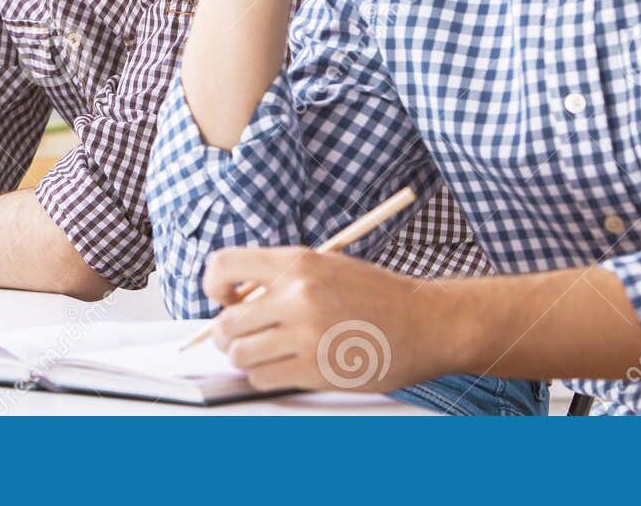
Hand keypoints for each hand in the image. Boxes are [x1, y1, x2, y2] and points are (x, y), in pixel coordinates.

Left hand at [203, 247, 456, 392]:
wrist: (426, 322)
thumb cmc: (379, 295)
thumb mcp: (328, 266)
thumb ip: (283, 279)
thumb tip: (237, 302)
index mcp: (297, 262)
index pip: (223, 266)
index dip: (214, 286)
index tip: (225, 299)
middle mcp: (296, 295)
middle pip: (225, 324)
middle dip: (226, 334)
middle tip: (241, 336)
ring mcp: (305, 335)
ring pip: (240, 355)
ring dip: (245, 358)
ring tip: (264, 353)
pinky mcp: (314, 370)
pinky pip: (263, 378)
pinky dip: (266, 376)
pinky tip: (285, 366)